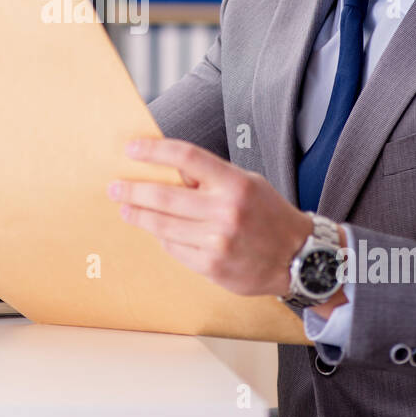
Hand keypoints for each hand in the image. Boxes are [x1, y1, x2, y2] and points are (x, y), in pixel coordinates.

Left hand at [107, 137, 327, 297]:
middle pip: (164, 195)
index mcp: (235, 183)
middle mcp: (225, 211)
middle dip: (133, 190)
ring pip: (163, 226)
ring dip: (139, 215)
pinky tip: (157, 231)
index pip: (186, 157)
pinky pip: (174, 249)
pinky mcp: (212, 267)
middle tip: (115, 187)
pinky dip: (163, 238)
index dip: (154, 151)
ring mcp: (217, 241)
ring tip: (126, 208)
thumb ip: (211, 178)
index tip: (131, 149)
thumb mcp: (247, 183)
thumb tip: (168, 171)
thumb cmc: (269, 215)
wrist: (300, 257)